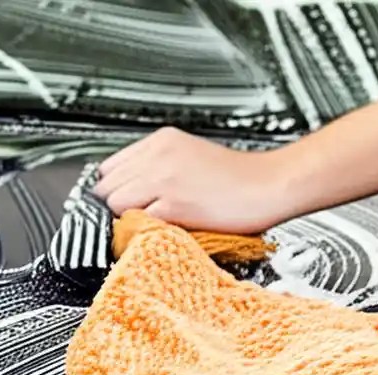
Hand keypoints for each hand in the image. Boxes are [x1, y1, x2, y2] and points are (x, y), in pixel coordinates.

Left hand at [94, 127, 294, 234]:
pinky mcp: (174, 204)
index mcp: (161, 140)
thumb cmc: (240, 177)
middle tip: (131, 219)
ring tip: (146, 226)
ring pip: (116, 204)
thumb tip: (132, 189)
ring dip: (125, 219)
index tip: (119, 203)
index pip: (110, 166)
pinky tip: (159, 232)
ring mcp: (164, 179)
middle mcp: (158, 156)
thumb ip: (160, 166)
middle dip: (114, 206)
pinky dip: (142, 230)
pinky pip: (137, 221)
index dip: (113, 189)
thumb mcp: (192, 154)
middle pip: (107, 186)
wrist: (270, 185)